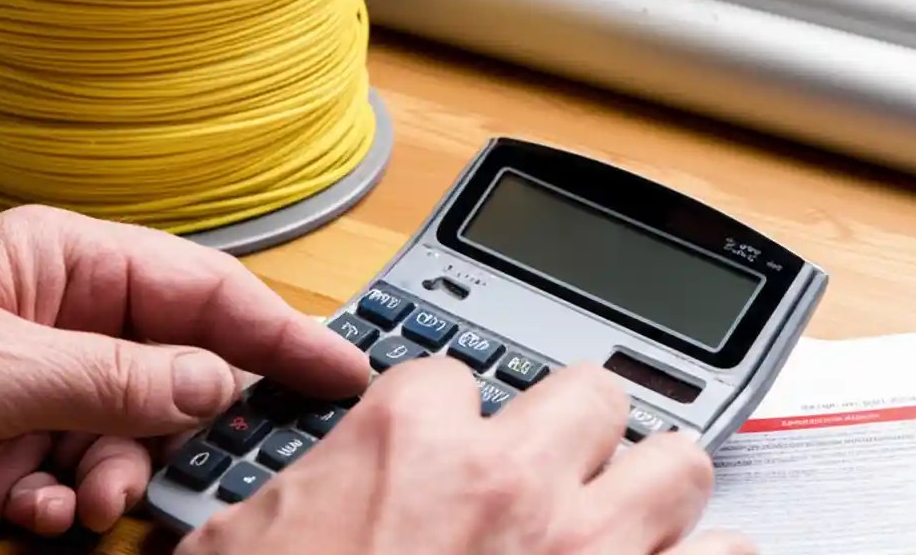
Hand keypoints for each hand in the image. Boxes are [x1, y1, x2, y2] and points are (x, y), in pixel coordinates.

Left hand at [0, 205, 370, 553]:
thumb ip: (120, 378)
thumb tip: (218, 384)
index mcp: (66, 265)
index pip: (201, 288)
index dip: (275, 329)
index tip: (336, 369)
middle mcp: (68, 326)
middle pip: (182, 367)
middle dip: (195, 421)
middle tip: (231, 457)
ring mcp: (49, 395)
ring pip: (143, 438)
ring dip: (123, 477)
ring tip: (86, 500)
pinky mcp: (24, 460)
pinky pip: (90, 482)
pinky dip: (72, 508)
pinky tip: (33, 512)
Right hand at [175, 357, 757, 554]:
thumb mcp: (238, 551)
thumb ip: (288, 500)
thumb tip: (301, 495)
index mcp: (408, 444)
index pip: (451, 377)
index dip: (445, 422)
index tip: (444, 454)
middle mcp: (509, 479)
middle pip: (589, 394)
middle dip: (573, 430)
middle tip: (553, 470)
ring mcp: (586, 548)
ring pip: (677, 464)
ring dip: (654, 489)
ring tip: (627, 516)